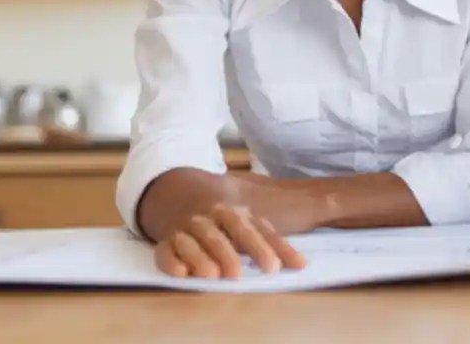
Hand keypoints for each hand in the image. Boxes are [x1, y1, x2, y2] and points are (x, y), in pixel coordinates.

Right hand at [154, 202, 305, 278]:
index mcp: (234, 212)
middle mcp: (209, 218)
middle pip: (221, 236)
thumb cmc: (224, 218)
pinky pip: (166, 251)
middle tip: (237, 275)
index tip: (275, 268)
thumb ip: (273, 242)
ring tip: (212, 275)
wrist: (178, 193)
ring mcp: (186, 228)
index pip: (253, 230)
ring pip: (193, 242)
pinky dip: (172, 262)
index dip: (264, 248)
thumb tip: (303, 265)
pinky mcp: (166, 241)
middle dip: (229, 254)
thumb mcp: (249, 222)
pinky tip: (180, 273)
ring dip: (201, 258)